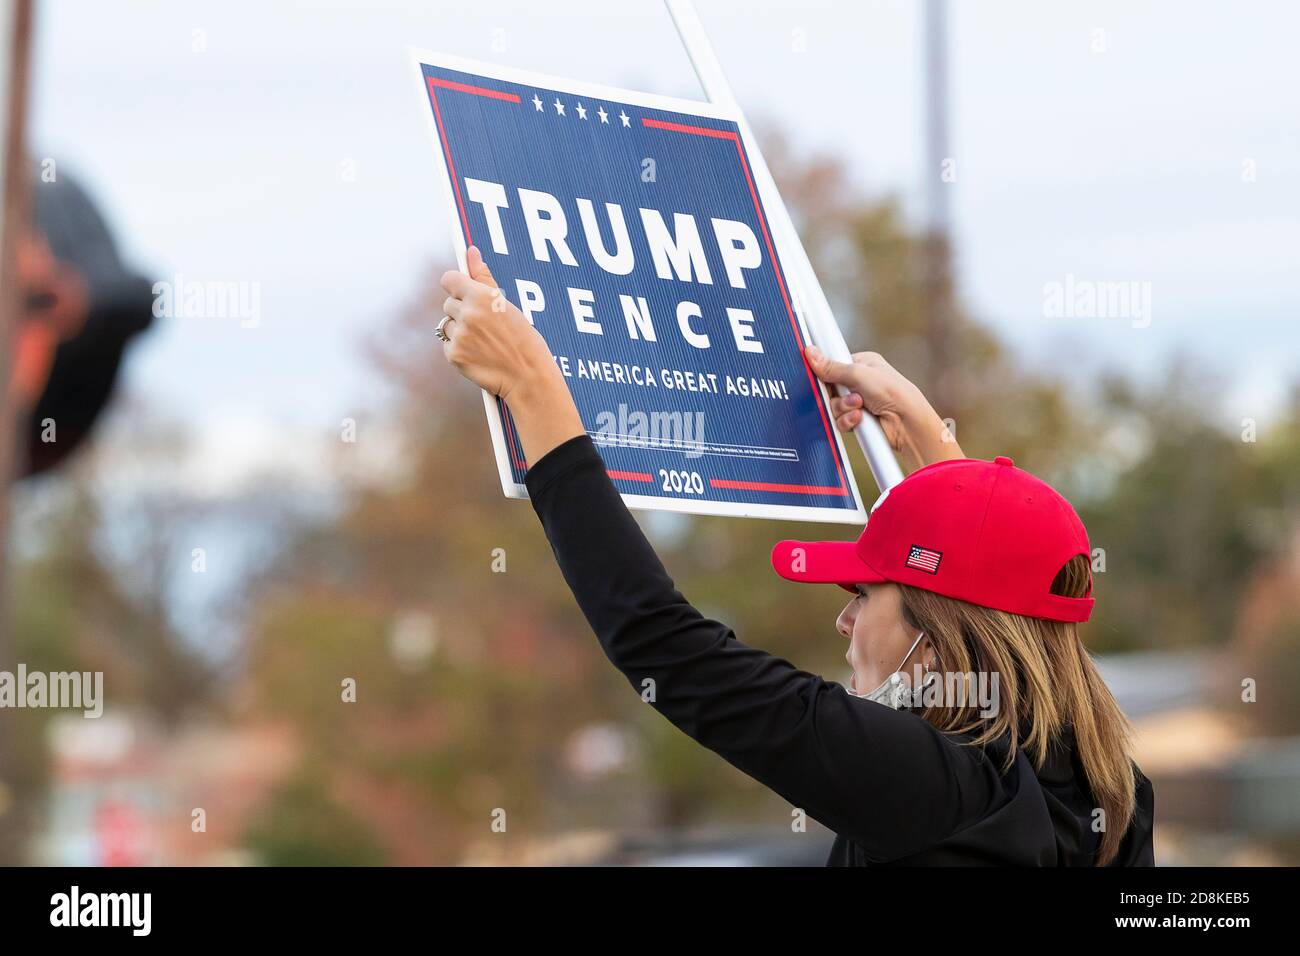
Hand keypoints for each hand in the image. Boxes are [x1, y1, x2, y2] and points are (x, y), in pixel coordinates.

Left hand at [438, 246, 583, 462]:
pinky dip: (459, 349)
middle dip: (462, 312)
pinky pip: (447, 345)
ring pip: (446, 325)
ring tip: (482, 341)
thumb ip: (484, 277)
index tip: (463, 293)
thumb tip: (471, 251)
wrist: (528, 376)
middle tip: (484, 326)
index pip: (449, 280)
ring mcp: (459, 336)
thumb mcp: (507, 305)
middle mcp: (468, 314)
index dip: (456, 287)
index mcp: (482, 296)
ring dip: (459, 330)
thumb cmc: (523, 339)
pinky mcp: (454, 355)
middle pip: (448, 304)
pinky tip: (478, 354)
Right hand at [803, 345, 963, 470]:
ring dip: (843, 408)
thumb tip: (810, 352)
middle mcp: (858, 382)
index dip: (825, 372)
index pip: (833, 364)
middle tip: (849, 395)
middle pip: (829, 388)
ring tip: (859, 407)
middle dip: (836, 395)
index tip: (817, 375)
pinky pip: (839, 420)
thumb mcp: (858, 374)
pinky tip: (859, 418)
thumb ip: (831, 367)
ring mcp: (857, 402)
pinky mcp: (856, 420)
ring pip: (833, 406)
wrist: (906, 422)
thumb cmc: (892, 391)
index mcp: (861, 364)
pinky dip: (847, 420)